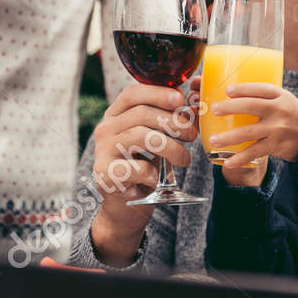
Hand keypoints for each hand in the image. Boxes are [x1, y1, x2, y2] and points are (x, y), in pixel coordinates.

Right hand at [88, 82, 199, 263]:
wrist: (126, 205)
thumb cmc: (145, 166)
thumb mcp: (158, 140)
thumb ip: (172, 122)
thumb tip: (195, 106)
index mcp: (116, 115)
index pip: (132, 93)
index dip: (157, 92)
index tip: (180, 99)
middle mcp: (105, 129)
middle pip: (141, 114)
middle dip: (173, 122)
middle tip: (192, 136)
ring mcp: (102, 151)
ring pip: (141, 136)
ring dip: (171, 147)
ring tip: (185, 160)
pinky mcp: (104, 174)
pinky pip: (135, 167)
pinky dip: (153, 173)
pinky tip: (157, 178)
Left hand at [207, 84, 297, 183]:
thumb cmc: (294, 117)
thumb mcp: (286, 101)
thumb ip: (267, 97)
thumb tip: (235, 94)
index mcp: (281, 96)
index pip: (260, 88)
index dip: (242, 88)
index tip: (226, 90)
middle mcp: (279, 110)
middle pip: (251, 106)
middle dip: (229, 107)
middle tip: (214, 109)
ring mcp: (277, 129)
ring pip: (248, 132)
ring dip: (228, 137)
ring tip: (213, 139)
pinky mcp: (275, 145)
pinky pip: (254, 152)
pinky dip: (240, 158)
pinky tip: (227, 162)